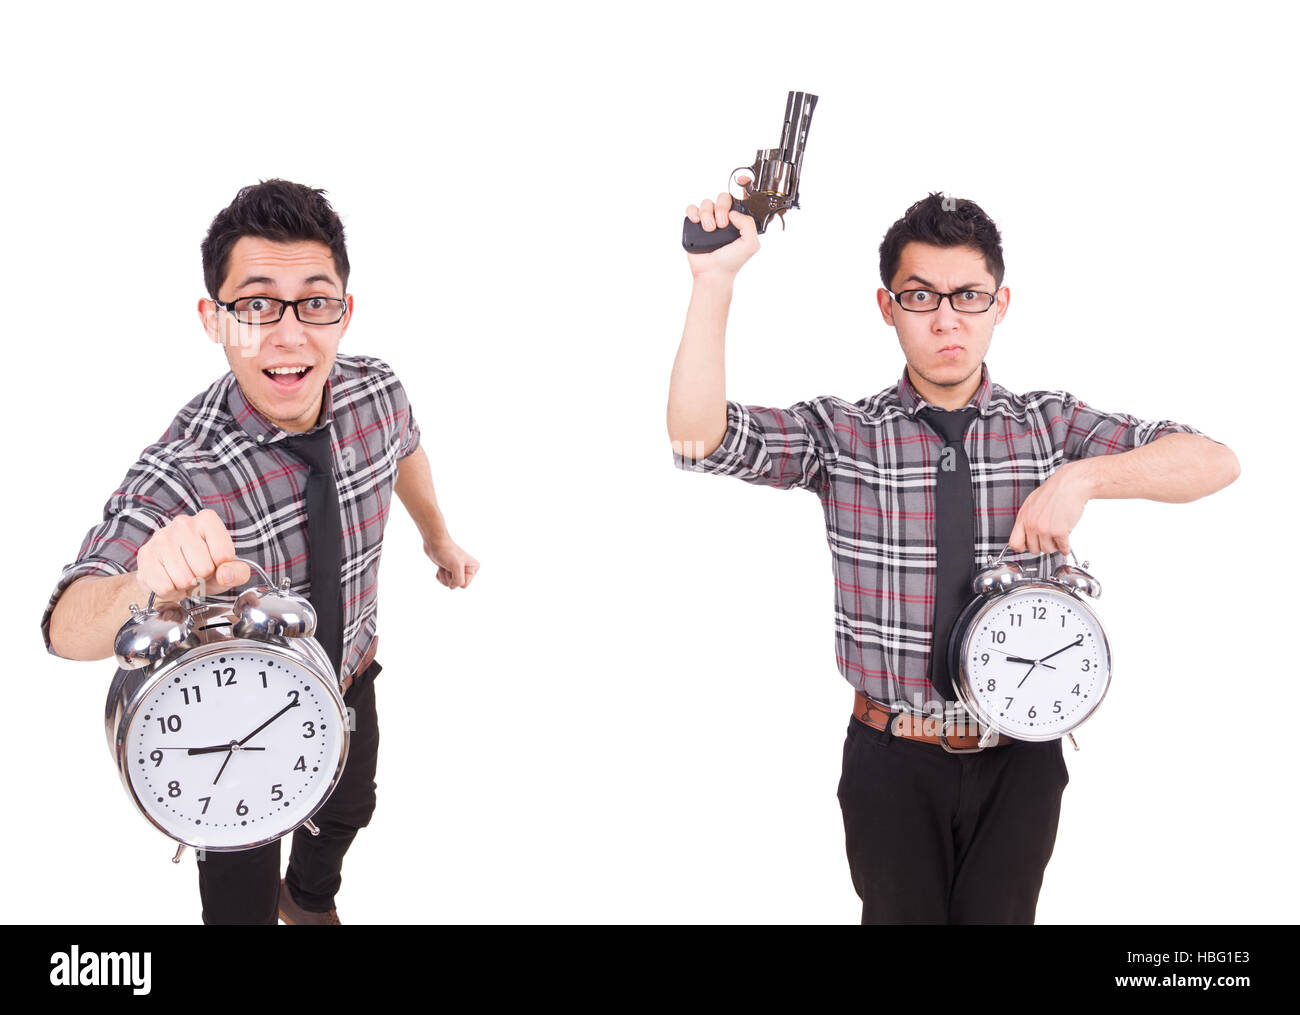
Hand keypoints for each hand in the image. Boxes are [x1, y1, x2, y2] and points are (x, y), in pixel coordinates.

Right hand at [135, 509, 249, 603]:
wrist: (170, 574)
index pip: (223, 555)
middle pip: (203, 568)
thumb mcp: (228, 570)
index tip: (213, 563)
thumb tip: (225, 574)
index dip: (220, 567)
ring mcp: (161, 538)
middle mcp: (183, 523)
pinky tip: (170, 580)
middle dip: (202, 577)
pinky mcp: (145, 555)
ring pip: (183, 579)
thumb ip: (238, 572)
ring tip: (183, 576)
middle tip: (196, 572)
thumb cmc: (202, 567)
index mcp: (207, 520)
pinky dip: (170, 591)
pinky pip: (164, 587)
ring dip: (185, 585)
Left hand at [425, 537, 478, 589]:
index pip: (464, 585)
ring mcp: (457, 570)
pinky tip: (440, 566)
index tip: (454, 566)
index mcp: (474, 568)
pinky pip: (443, 581)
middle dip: (449, 577)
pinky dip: (439, 575)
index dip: (456, 578)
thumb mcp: (456, 567)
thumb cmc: (447, 552)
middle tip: (448, 565)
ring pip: (449, 584)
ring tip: (444, 564)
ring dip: (443, 575)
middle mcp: (467, 570)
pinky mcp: (448, 570)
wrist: (434, 542)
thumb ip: (459, 580)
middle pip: (456, 585)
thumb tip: (453, 586)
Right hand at [684, 176, 760, 279]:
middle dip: (720, 208)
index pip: (738, 199)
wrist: (713, 273)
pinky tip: (696, 222)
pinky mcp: (694, 226)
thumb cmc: (731, 261)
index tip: (739, 185)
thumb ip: (749, 224)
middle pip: (721, 198)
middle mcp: (723, 218)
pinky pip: (691, 209)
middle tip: (721, 224)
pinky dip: (693, 212)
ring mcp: (708, 221)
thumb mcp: (751, 244)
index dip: (739, 190)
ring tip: (709, 230)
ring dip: (707, 214)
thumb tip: (733, 213)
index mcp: (738, 220)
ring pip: (706, 203)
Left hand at [1008, 463, 1090, 555]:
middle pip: (1033, 549)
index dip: (1023, 547)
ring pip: (1048, 550)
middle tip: (1049, 540)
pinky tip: (1066, 543)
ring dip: (1055, 546)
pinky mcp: (1059, 532)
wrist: (1070, 484)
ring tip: (1058, 538)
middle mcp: (1031, 525)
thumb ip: (1028, 518)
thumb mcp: (1032, 503)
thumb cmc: (1054, 491)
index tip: (1028, 546)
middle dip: (1042, 545)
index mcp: (1023, 517)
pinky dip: (1066, 548)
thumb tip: (1028, 532)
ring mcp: (1044, 529)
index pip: (1015, 543)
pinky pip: (1062, 548)